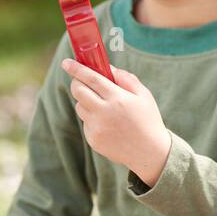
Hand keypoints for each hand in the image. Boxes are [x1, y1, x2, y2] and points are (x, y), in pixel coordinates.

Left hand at [62, 60, 171, 185]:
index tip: (66, 63)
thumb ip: (126, 78)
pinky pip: (86, 122)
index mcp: (118, 99)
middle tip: (81, 81)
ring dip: (86, 101)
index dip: (77, 69)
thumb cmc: (148, 120)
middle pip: (78, 91)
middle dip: (77, 82)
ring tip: (104, 106)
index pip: (92, 78)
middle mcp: (104, 113)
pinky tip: (109, 124)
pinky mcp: (93, 139)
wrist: (150, 152)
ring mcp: (97, 127)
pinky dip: (93, 118)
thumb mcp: (144, 95)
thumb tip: (108, 68)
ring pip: (80, 106)